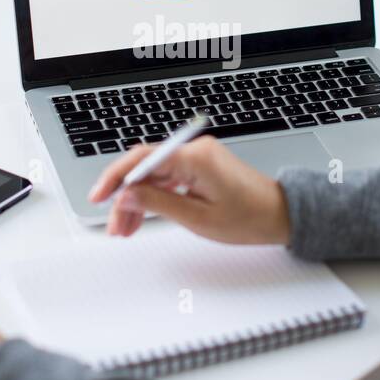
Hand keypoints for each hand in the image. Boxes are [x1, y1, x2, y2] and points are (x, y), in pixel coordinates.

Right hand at [89, 134, 291, 242]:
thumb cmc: (249, 218)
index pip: (142, 159)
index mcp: (195, 157)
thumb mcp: (198, 218)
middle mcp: (194, 150)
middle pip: (144, 168)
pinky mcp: (200, 165)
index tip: (100, 197)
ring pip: (153, 175)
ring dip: (137, 200)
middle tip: (114, 225)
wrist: (280, 215)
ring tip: (126, 229)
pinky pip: (167, 177)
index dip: (115, 177)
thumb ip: (158, 204)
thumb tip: (127, 194)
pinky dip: (154, 197)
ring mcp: (198, 156)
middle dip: (125, 196)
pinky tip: (142, 216)